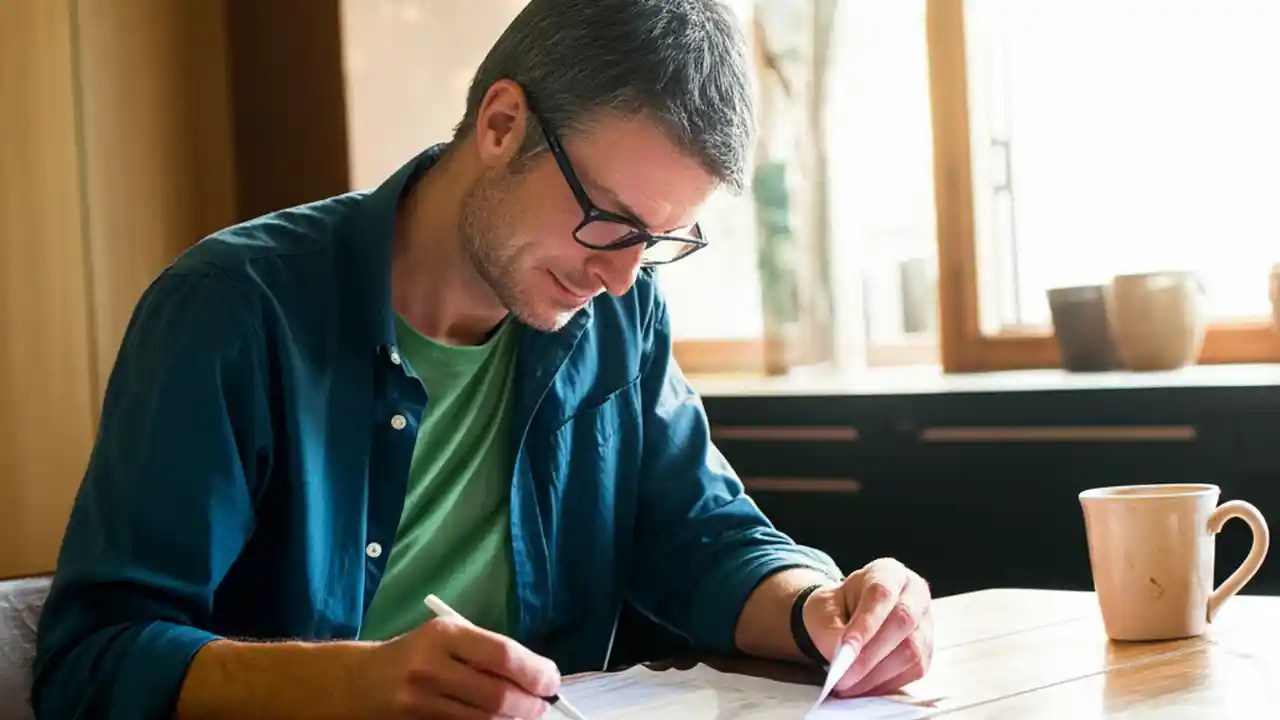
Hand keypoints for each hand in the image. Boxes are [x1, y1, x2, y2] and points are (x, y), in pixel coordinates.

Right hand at [368, 616, 561, 718]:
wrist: (358, 683)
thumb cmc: (415, 654)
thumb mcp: (446, 638)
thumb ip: (485, 652)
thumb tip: (536, 675)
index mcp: (444, 635)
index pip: (502, 654)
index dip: (534, 672)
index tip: (551, 682)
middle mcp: (430, 667)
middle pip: (497, 695)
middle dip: (529, 705)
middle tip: (541, 706)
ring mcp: (420, 703)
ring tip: (520, 715)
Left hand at [803, 558, 933, 696]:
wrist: (848, 617)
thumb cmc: (837, 608)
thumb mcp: (823, 610)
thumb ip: (830, 630)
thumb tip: (842, 658)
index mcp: (888, 572)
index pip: (881, 594)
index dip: (865, 623)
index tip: (844, 650)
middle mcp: (915, 594)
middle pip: (903, 621)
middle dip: (870, 655)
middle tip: (842, 678)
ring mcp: (926, 623)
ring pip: (912, 651)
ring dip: (876, 675)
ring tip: (847, 686)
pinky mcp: (928, 651)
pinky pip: (913, 671)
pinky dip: (885, 684)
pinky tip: (862, 687)